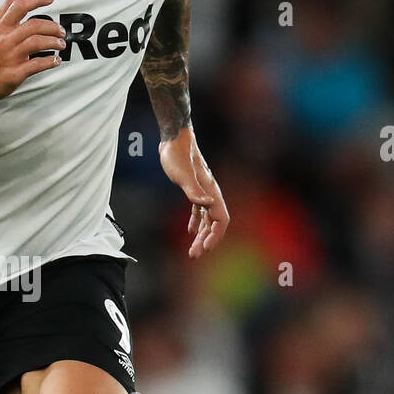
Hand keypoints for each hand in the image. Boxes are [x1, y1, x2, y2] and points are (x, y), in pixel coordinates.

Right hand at [0, 0, 65, 100]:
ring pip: (37, 43)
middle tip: (60, 30)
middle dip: (52, 27)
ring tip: (60, 44)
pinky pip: (36, 65)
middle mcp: (6, 40)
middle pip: (34, 26)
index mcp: (1, 28)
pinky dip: (50, 61)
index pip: (19, 7)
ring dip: (53, 42)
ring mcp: (11, 57)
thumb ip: (5, 10)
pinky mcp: (15, 73)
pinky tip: (55, 60)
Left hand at [158, 126, 229, 257]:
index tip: (205, 248)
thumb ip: (193, 190)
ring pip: (207, 219)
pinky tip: (190, 232)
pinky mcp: (193, 188)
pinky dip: (196, 222)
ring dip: (202, 235)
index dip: (215, 235)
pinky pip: (199, 210)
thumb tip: (206, 204)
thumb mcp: (182, 173)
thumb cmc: (178, 154)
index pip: (220, 219)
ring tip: (193, 249)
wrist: (174, 138)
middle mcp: (210, 193)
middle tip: (194, 255)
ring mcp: (203, 191)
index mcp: (211, 191)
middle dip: (206, 240)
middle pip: (214, 223)